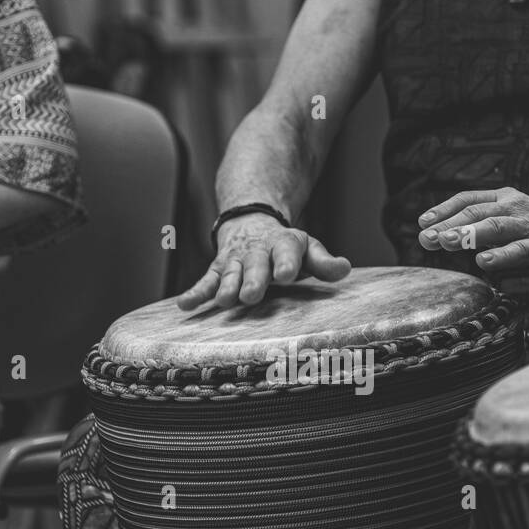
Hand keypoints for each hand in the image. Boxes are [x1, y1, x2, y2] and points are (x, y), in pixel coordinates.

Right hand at [177, 213, 350, 310]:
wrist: (251, 223)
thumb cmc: (285, 247)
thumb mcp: (306, 248)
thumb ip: (323, 261)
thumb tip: (344, 268)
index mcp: (283, 245)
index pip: (286, 252)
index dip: (286, 262)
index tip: (287, 273)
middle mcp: (257, 253)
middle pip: (255, 266)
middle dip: (253, 280)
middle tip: (251, 295)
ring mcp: (235, 262)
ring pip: (229, 274)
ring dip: (226, 287)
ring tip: (225, 301)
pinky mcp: (217, 270)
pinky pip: (205, 282)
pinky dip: (195, 293)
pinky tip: (184, 305)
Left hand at [416, 187, 528, 285]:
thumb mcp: (509, 227)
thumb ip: (481, 230)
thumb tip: (445, 238)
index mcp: (506, 198)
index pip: (468, 199)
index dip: (444, 209)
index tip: (423, 223)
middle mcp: (516, 206)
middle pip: (477, 211)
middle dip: (449, 224)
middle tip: (427, 238)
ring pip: (495, 226)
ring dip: (468, 234)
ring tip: (447, 243)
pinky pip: (520, 249)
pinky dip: (501, 255)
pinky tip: (483, 262)